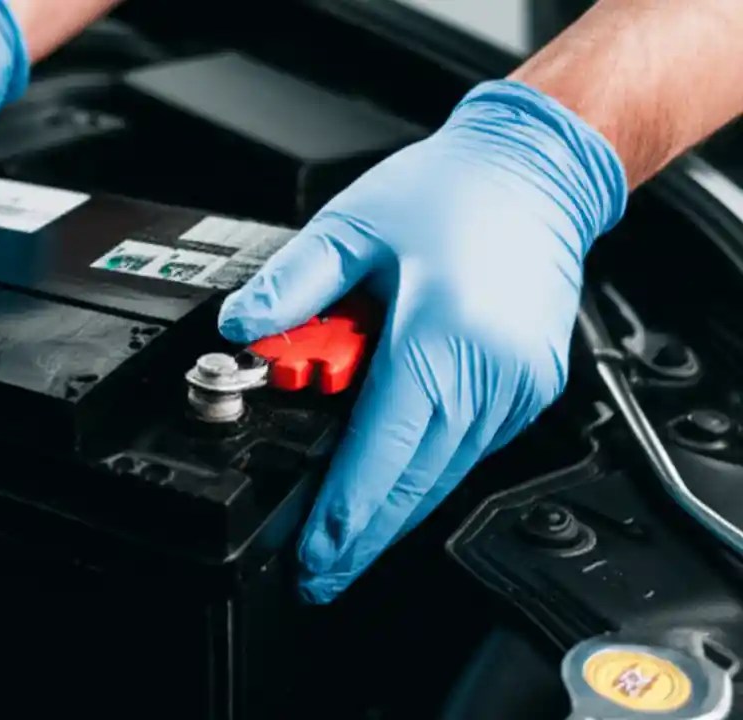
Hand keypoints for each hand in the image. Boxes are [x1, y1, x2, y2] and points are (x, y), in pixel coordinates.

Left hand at [217, 80, 627, 602]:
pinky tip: (392, 482)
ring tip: (346, 540)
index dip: (344, 514)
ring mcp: (517, 387)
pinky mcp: (528, 388)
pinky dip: (427, 473)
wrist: (537, 169)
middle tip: (319, 573)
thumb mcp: (350, 227)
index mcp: (442, 337)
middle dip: (364, 537)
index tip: (313, 554)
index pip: (383, 453)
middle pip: (417, 483)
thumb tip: (241, 330)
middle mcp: (490, 374)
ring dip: (395, 511)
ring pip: (445, 476)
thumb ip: (291, 287)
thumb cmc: (452, 191)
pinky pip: (469, 450)